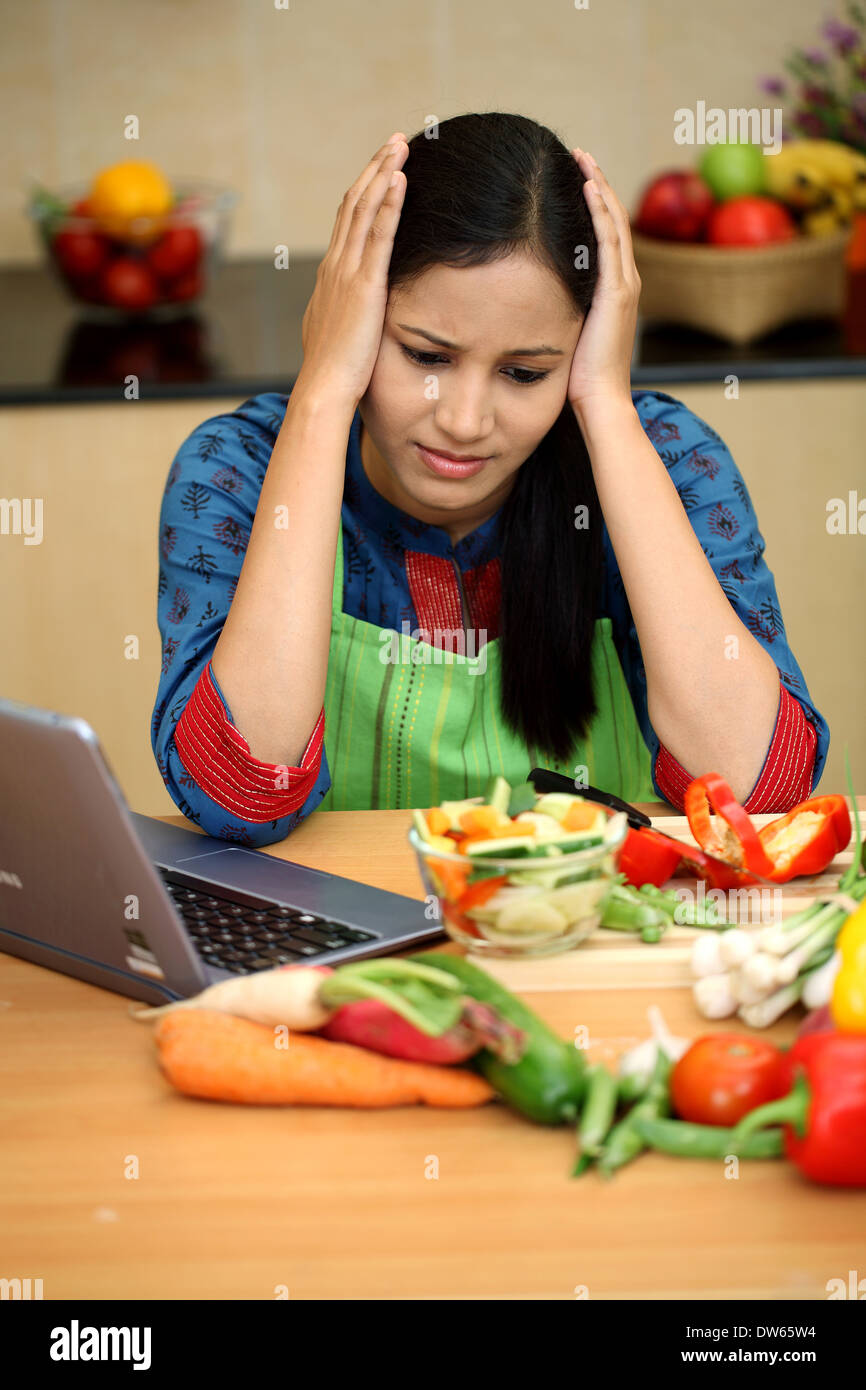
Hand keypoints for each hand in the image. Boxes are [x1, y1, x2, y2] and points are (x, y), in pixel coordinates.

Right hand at [298, 132, 407, 411]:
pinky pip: (378, 234)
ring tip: (401, 145)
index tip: (381, 169)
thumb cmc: (333, 372)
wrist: (324, 388)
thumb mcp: (337, 332)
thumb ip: (344, 312)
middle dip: (375, 169)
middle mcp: (335, 266)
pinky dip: (389, 203)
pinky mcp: (364, 285)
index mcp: (331, 276)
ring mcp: (347, 273)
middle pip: (354, 204)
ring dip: (383, 173)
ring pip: (364, 209)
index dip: (364, 192)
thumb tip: (348, 311)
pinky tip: (401, 179)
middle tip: (395, 141)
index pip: (347, 222)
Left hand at [566, 149, 640, 414]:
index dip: (593, 204)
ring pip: (613, 222)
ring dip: (598, 187)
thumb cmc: (579, 379)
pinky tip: (587, 187)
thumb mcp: (567, 333)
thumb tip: (531, 297)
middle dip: (596, 184)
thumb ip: (559, 310)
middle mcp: (624, 282)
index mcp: (614, 291)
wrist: (600, 402)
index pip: (606, 236)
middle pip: (613, 219)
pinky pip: (609, 241)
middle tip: (579, 156)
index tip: (575, 179)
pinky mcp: (617, 292)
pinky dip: (599, 211)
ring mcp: (624, 285)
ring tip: (582, 159)